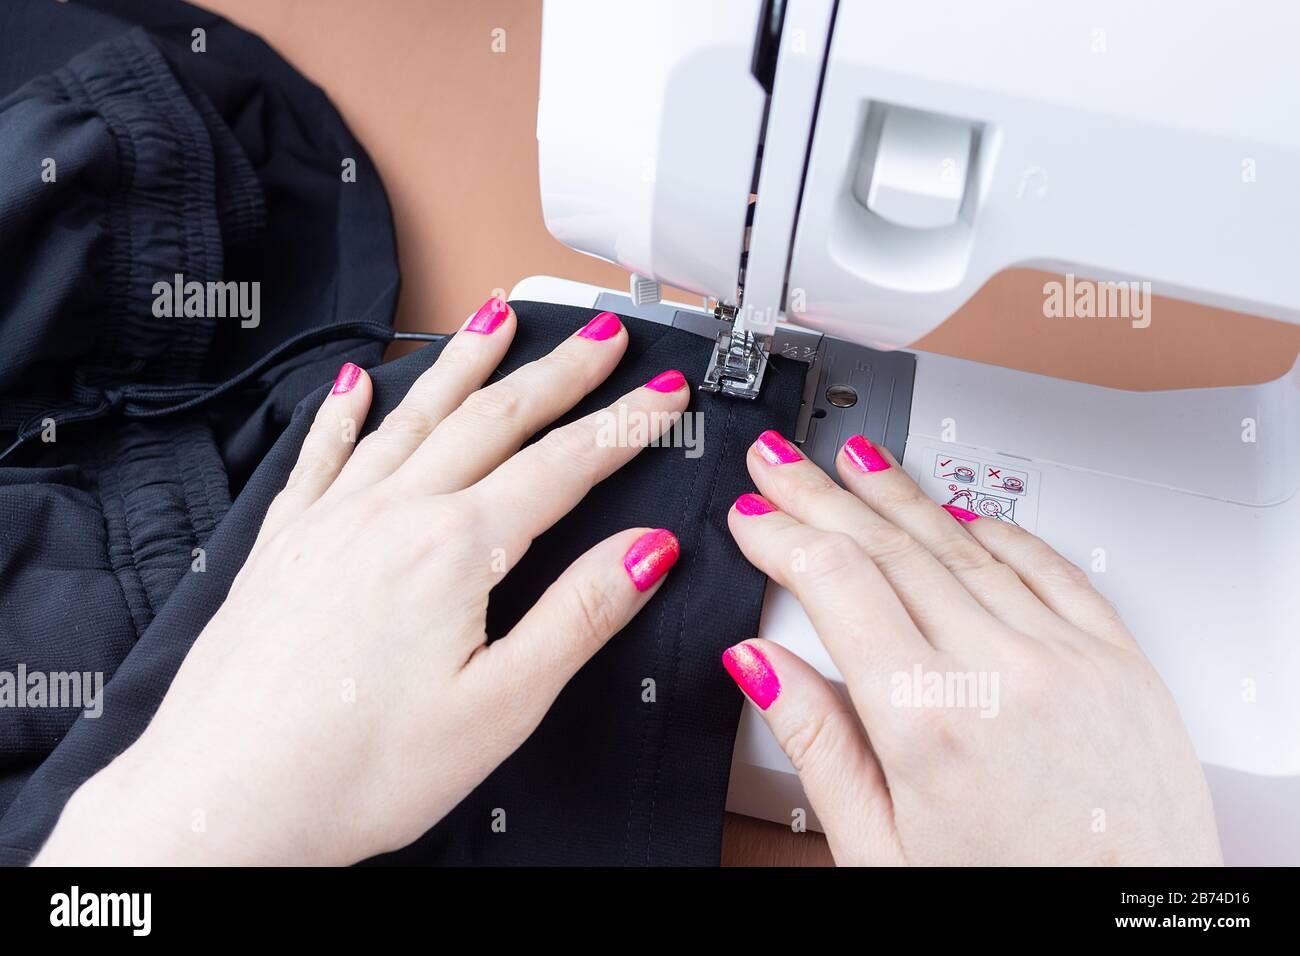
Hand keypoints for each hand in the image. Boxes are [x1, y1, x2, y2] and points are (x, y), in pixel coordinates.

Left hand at [36, 301, 688, 865]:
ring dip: (463, 363)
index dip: (623, 425)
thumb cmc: (355, 770)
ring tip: (497, 317)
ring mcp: (330, 523)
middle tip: (598, 336)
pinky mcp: (282, 546)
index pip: (562, 466)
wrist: (221, 802)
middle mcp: (389, 516)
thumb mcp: (501, 708)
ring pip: (412, 417)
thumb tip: (647, 549)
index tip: (662, 394)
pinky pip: (321, 455)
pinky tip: (356, 382)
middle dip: (557, 372)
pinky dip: (345, 411)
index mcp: (453, 551)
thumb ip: (579, 615)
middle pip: (492, 420)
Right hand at [722, 430, 1221, 865]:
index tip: (752, 514)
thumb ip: (816, 744)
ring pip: (963, 543)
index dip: (781, 535)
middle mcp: (1002, 673)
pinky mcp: (1118, 659)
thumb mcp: (882, 850)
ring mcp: (1067, 657)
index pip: (835, 584)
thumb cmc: (1010, 902)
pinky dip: (995, 528)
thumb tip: (759, 665)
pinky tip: (959, 508)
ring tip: (854, 461)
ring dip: (898, 493)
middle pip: (889, 548)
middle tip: (782, 461)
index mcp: (929, 722)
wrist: (1134, 932)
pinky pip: (1047, 565)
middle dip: (820, 495)